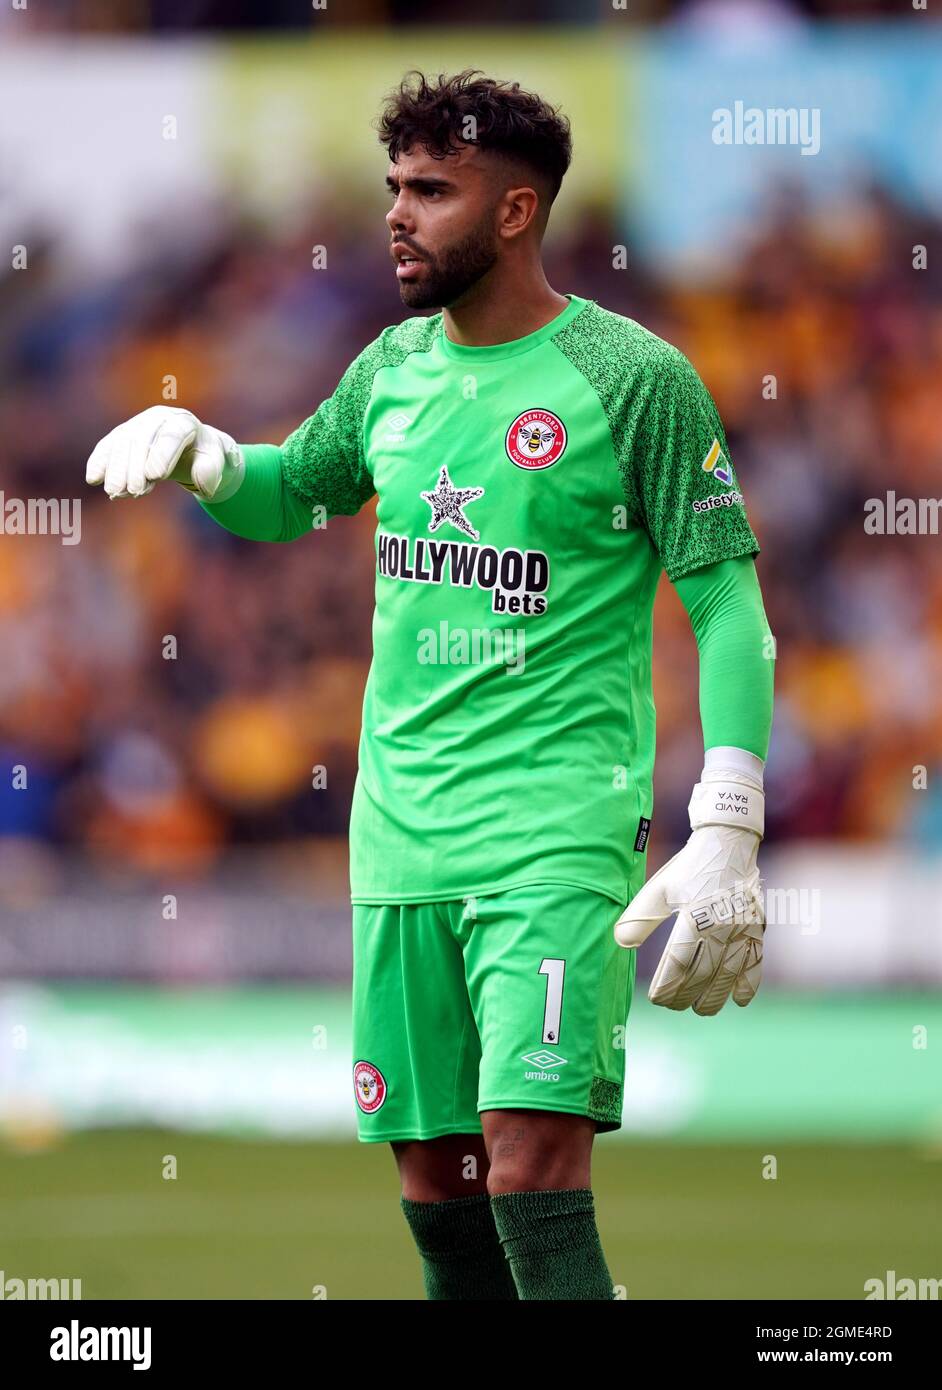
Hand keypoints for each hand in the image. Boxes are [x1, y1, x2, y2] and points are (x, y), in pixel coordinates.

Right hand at [86, 406, 243, 501]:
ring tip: (115, 492)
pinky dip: (100, 462)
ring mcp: (138, 424)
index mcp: (184, 422)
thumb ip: (212, 470)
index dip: (162, 454)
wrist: (195, 451)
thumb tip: (203, 484)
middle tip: (134, 491)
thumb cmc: (208, 457)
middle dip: (136, 466)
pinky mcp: (124, 435)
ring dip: (116, 469)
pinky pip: (109, 446)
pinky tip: (93, 479)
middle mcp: (158, 418)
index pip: (172, 435)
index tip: (155, 476)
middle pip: (142, 439)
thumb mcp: (219, 462)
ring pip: (123, 443)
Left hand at [614, 771, 764, 1015]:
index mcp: (695, 914)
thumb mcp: (659, 889)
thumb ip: (640, 917)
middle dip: (687, 995)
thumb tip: (620, 942)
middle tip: (673, 1007)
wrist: (729, 843)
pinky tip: (741, 1001)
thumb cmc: (689, 867)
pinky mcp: (757, 927)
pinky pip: (756, 960)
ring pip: (730, 972)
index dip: (667, 984)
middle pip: (704, 971)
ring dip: (716, 995)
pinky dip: (749, 983)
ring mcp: (743, 928)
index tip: (656, 998)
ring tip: (701, 1010)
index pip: (679, 961)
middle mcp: (722, 924)